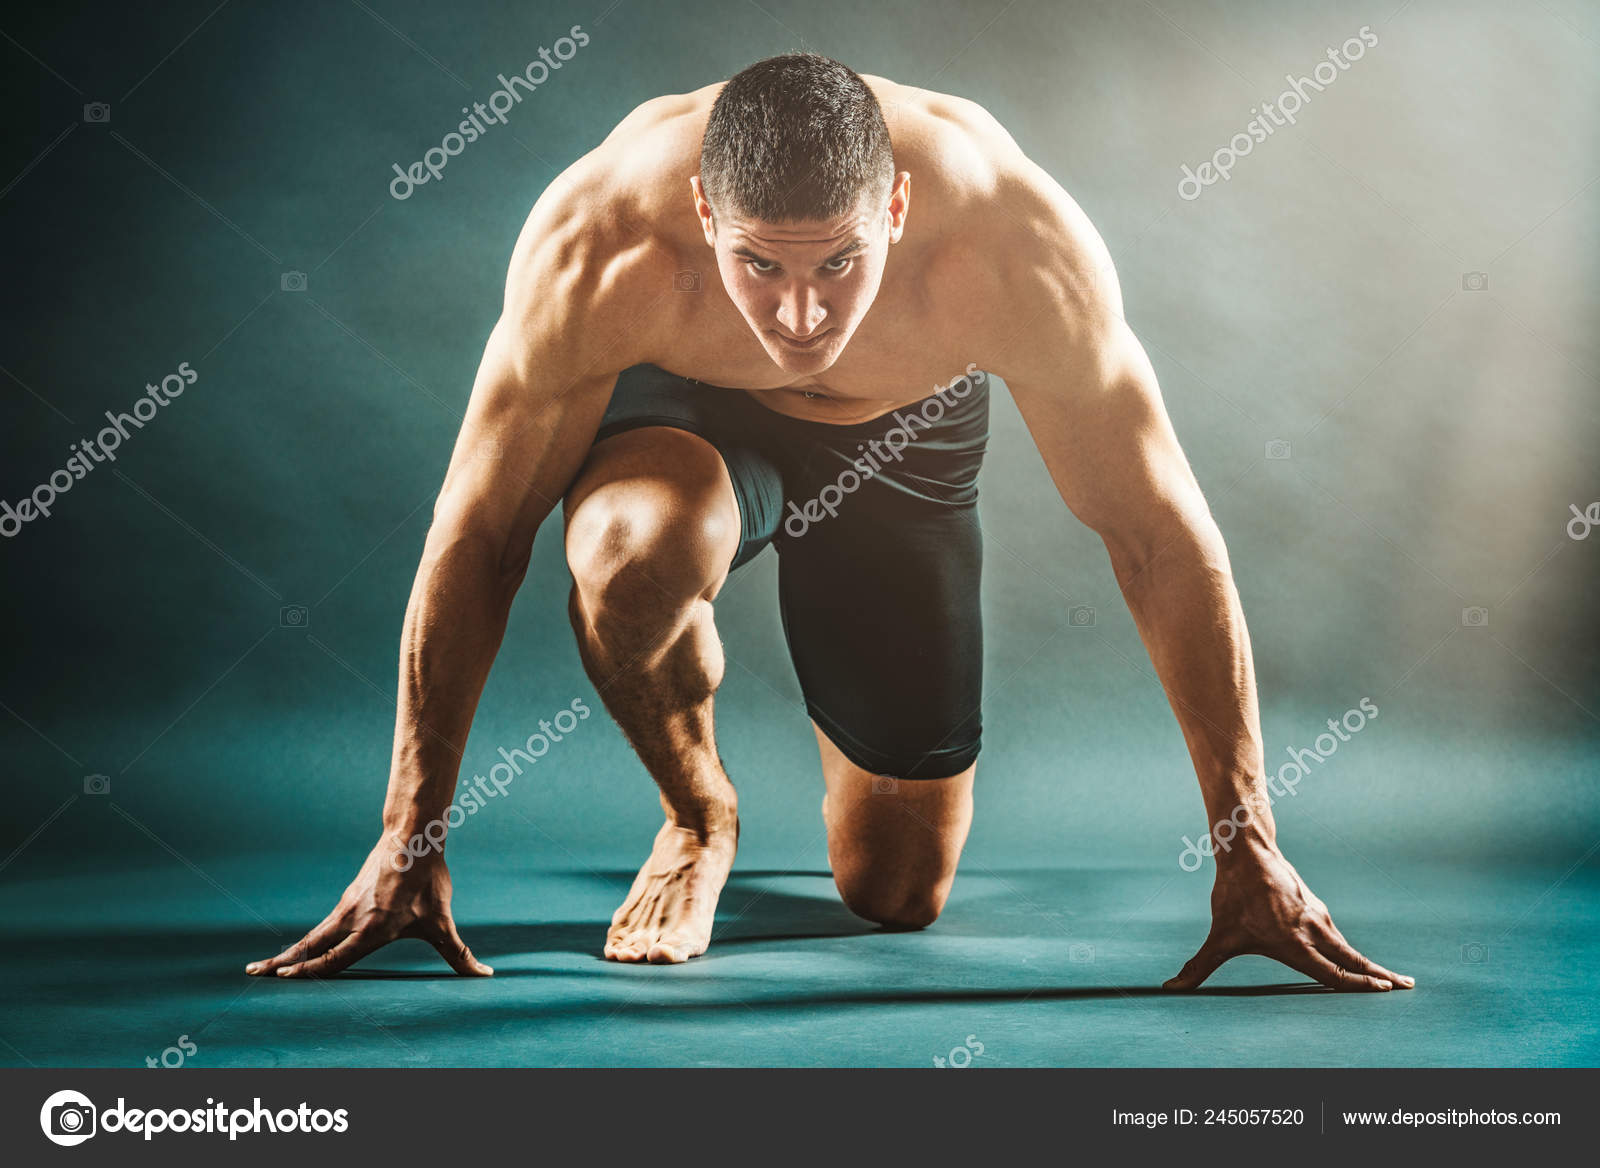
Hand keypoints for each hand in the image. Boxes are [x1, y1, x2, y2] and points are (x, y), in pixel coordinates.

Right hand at [246, 838, 491, 978]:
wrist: (413, 836)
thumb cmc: (428, 880)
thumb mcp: (442, 922)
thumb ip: (460, 955)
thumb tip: (485, 977)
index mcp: (370, 929)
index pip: (334, 958)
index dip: (310, 970)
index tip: (285, 977)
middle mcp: (352, 919)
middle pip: (310, 946)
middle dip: (283, 962)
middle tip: (254, 973)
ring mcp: (346, 906)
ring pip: (314, 934)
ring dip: (290, 951)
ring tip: (267, 965)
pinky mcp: (349, 897)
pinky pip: (324, 923)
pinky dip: (308, 938)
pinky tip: (303, 946)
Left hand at [1164, 842, 1412, 991]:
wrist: (1247, 852)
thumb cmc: (1234, 896)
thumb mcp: (1219, 936)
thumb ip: (1199, 967)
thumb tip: (1170, 988)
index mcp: (1296, 945)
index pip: (1333, 974)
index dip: (1359, 986)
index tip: (1385, 991)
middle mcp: (1314, 932)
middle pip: (1353, 960)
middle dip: (1379, 976)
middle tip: (1406, 986)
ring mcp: (1318, 917)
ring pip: (1347, 946)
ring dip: (1367, 962)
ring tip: (1386, 977)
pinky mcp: (1314, 906)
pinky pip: (1335, 933)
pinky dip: (1350, 948)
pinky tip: (1351, 956)